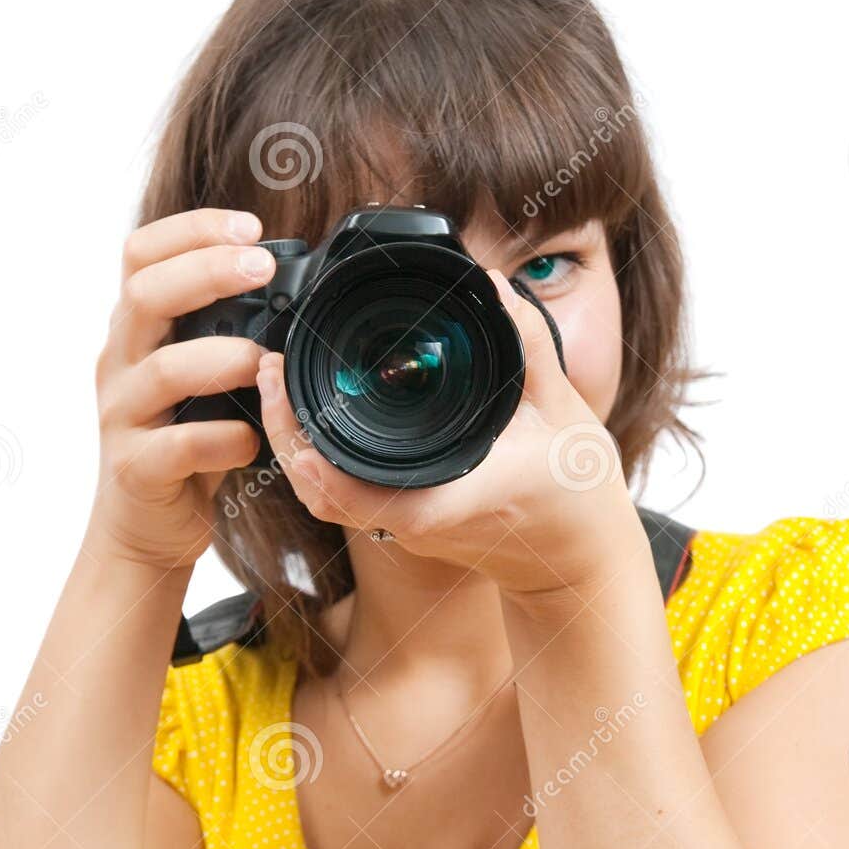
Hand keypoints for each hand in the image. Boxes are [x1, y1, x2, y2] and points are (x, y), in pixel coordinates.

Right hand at [87, 208, 273, 569]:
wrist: (143, 528)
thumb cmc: (184, 442)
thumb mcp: (202, 378)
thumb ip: (230, 334)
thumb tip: (300, 292)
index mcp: (136, 330)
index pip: (141, 253)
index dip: (191, 229)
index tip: (250, 226)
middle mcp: (119, 362)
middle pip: (145, 294)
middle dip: (207, 272)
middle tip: (263, 267)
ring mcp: (122, 415)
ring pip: (162, 370)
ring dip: (221, 357)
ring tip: (264, 362)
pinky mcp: (137, 467)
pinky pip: (178, 446)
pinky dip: (223, 439)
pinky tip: (252, 440)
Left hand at [254, 269, 644, 599]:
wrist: (580, 561)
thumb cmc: (578, 493)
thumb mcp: (563, 410)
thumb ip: (527, 346)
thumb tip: (495, 287)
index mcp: (455, 496)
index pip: (370, 495)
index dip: (319, 462)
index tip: (287, 406)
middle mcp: (421, 520)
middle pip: (325, 494)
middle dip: (286, 433)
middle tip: (267, 369)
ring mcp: (408, 528)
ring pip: (326, 499)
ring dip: (294, 445)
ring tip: (276, 383)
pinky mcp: (405, 525)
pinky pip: (343, 498)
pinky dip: (315, 461)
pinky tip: (309, 416)